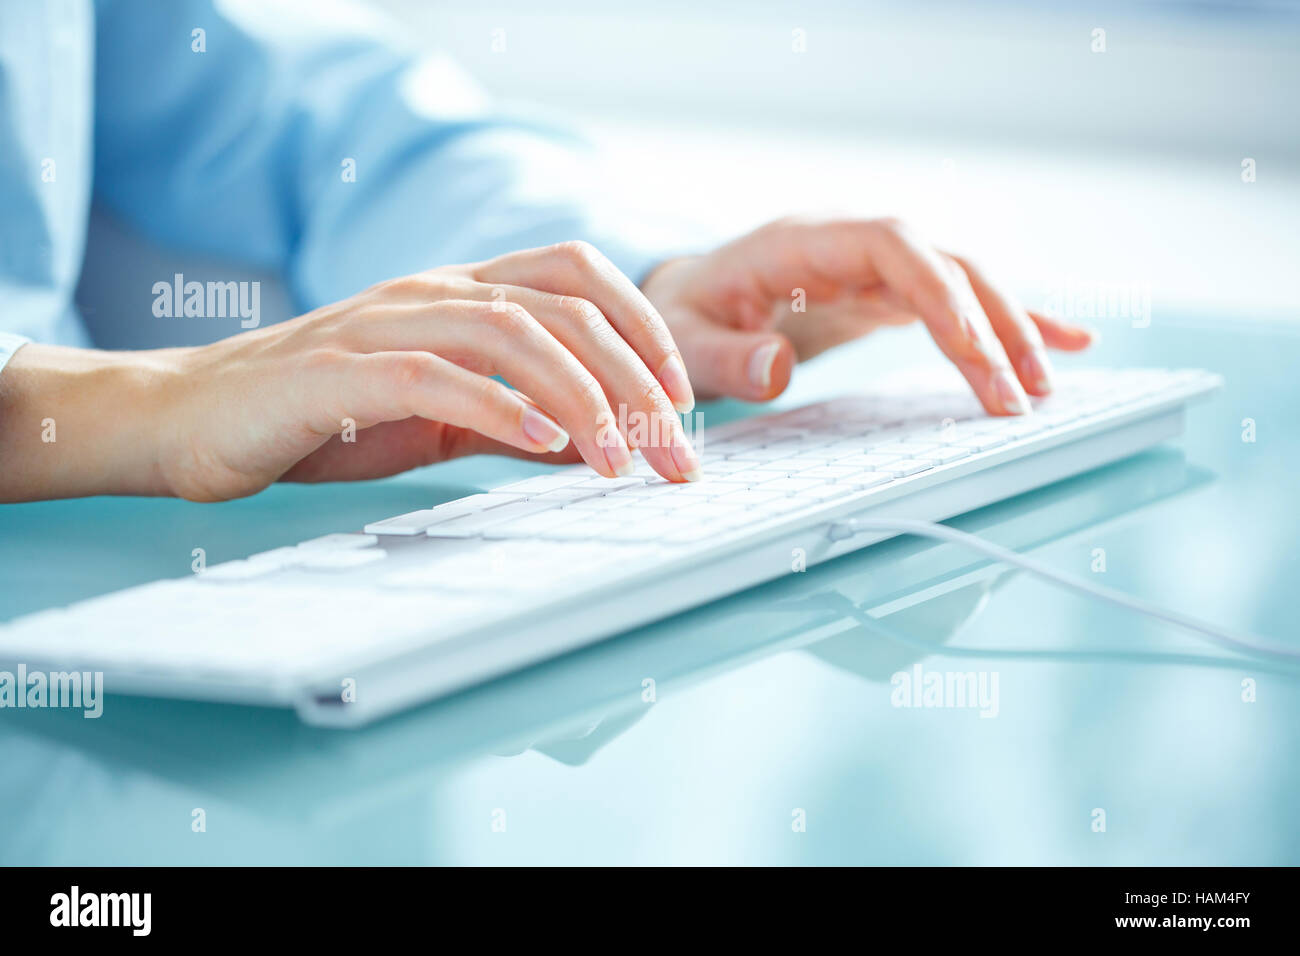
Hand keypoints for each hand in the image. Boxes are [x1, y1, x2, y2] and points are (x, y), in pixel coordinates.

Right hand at [0, 242, 700, 502]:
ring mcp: (386, 323)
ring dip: (582, 398)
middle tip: (675, 455)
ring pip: (512, 333)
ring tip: (619, 461)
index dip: (642, 324)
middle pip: (564, 307)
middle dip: (636, 380)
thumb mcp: (438, 415)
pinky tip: (545, 448)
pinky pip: (436, 377)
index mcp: (462, 291)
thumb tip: (595, 444)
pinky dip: (500, 410)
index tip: (682, 395)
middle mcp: (433, 291)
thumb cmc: (323, 416)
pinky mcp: (340, 369)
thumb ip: (510, 417)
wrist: (195, 416)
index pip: (577, 273)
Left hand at [641, 217, 1094, 412]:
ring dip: (1010, 328)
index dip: (941, 294)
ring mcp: (874, 269)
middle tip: (1021, 395)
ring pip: (963, 283)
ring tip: (1047, 386)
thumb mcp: (686, 338)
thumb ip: (727, 356)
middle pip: (945, 265)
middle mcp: (851, 245)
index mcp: (804, 241)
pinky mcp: (887, 295)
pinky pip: (958, 301)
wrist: (686, 297)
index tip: (974, 352)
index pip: (894, 247)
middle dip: (991, 324)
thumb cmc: (684, 315)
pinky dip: (1008, 322)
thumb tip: (774, 369)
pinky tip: (1065, 342)